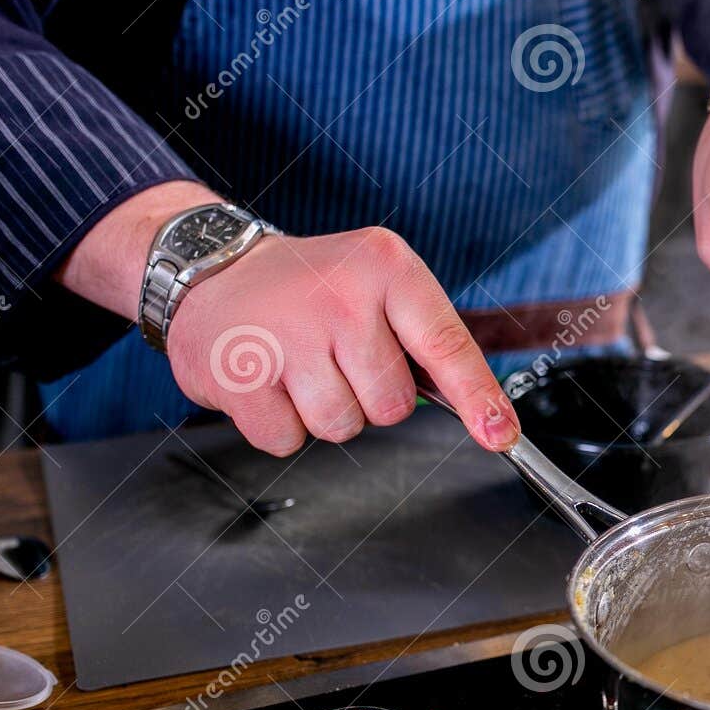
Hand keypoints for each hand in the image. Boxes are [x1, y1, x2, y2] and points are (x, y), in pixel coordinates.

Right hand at [56, 183, 517, 455]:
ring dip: (324, 411)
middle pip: (393, 406)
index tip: (501, 435)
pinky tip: (266, 380)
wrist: (208, 270)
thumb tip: (486, 416)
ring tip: (297, 364)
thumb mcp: (377, 285)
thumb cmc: (309, 288)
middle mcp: (342, 298)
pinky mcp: (242, 377)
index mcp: (387, 268)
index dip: (479, 399)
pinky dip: (280, 423)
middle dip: (369, 397)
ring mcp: (289, 337)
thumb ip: (428, 343)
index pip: (447, 346)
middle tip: (333, 356)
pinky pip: (289, 441)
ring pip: (343, 428)